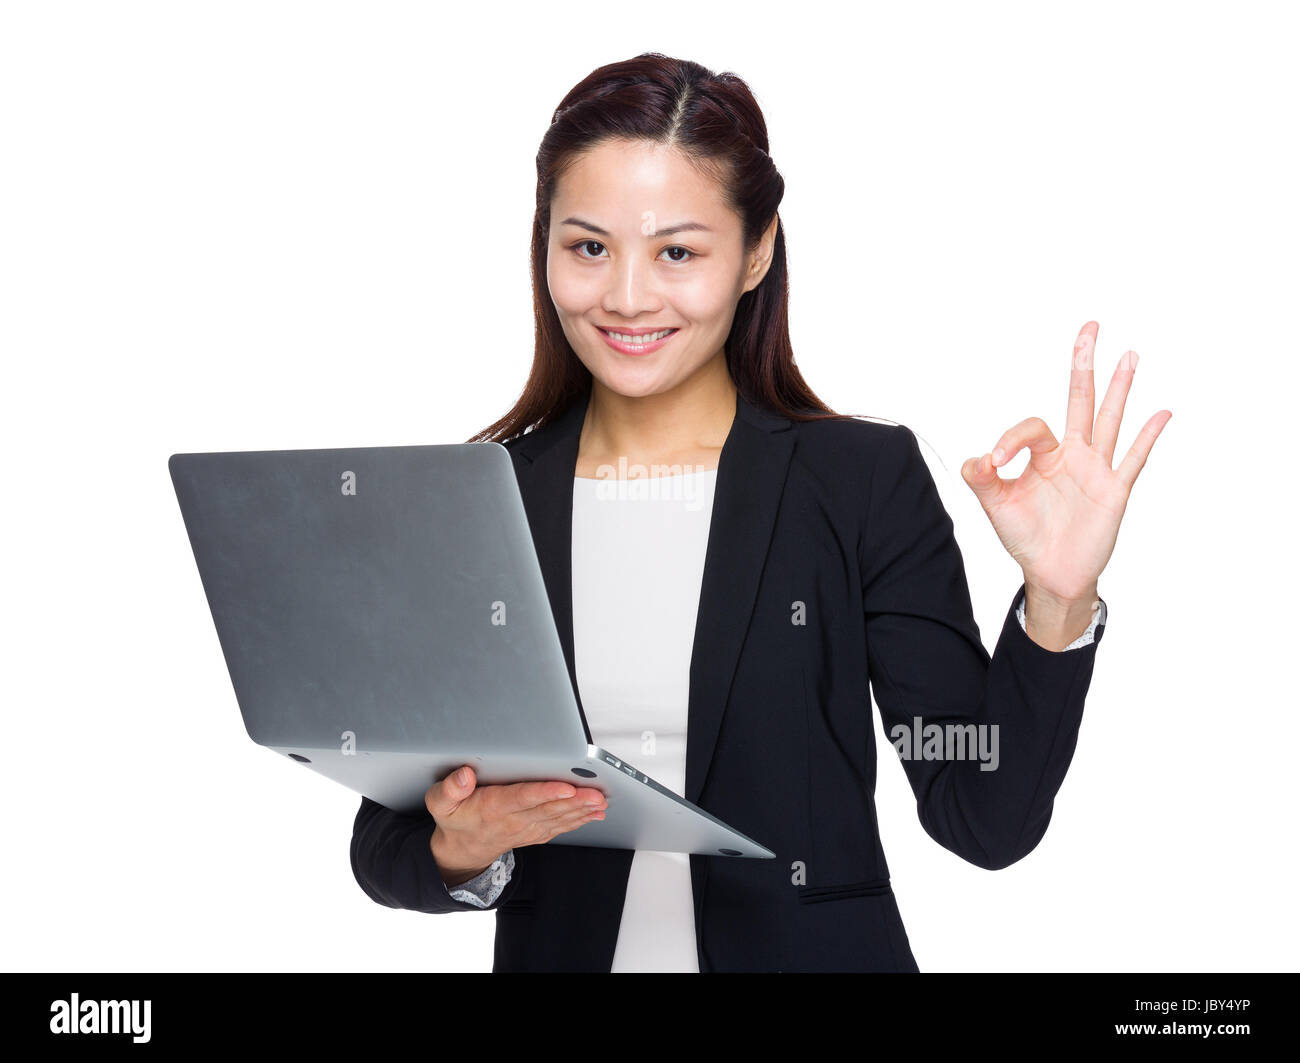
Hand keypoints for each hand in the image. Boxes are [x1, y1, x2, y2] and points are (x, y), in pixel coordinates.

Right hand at [426, 765, 606, 882]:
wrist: (463, 851)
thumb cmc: (456, 820)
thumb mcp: (440, 803)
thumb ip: (450, 789)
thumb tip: (464, 775)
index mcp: (492, 808)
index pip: (522, 799)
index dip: (545, 793)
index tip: (565, 787)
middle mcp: (514, 820)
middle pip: (548, 808)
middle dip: (575, 800)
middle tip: (596, 793)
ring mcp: (527, 829)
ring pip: (558, 818)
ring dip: (582, 810)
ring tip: (601, 801)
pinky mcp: (536, 833)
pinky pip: (560, 827)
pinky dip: (580, 820)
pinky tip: (596, 812)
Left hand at [960, 321, 1171, 603]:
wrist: (1051, 574)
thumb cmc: (1025, 536)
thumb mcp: (995, 506)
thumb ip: (981, 478)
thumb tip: (978, 457)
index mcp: (1044, 455)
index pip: (1033, 428)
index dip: (1012, 438)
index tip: (994, 462)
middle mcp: (1073, 455)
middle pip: (1080, 401)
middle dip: (1083, 365)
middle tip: (1090, 328)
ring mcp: (1097, 471)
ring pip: (1110, 420)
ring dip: (1119, 388)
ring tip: (1129, 355)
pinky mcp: (1114, 492)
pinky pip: (1133, 460)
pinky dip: (1148, 437)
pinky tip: (1162, 412)